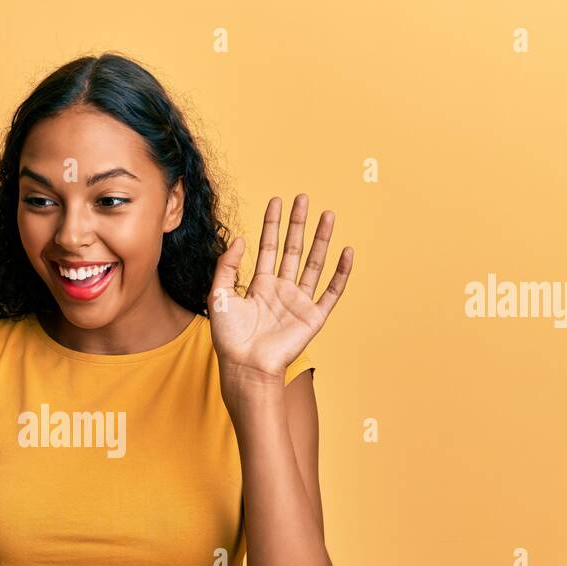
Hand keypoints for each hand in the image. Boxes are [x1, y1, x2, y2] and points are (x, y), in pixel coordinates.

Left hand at [208, 194, 353, 387]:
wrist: (245, 366)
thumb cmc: (229, 337)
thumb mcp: (219, 295)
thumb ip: (227, 266)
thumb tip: (240, 238)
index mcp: (260, 285)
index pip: (269, 247)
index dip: (272, 224)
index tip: (277, 201)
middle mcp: (281, 290)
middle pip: (293, 249)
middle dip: (298, 223)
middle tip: (303, 198)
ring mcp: (299, 302)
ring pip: (314, 263)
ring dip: (322, 239)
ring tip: (328, 215)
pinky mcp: (313, 317)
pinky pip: (331, 291)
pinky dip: (341, 273)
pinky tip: (347, 252)